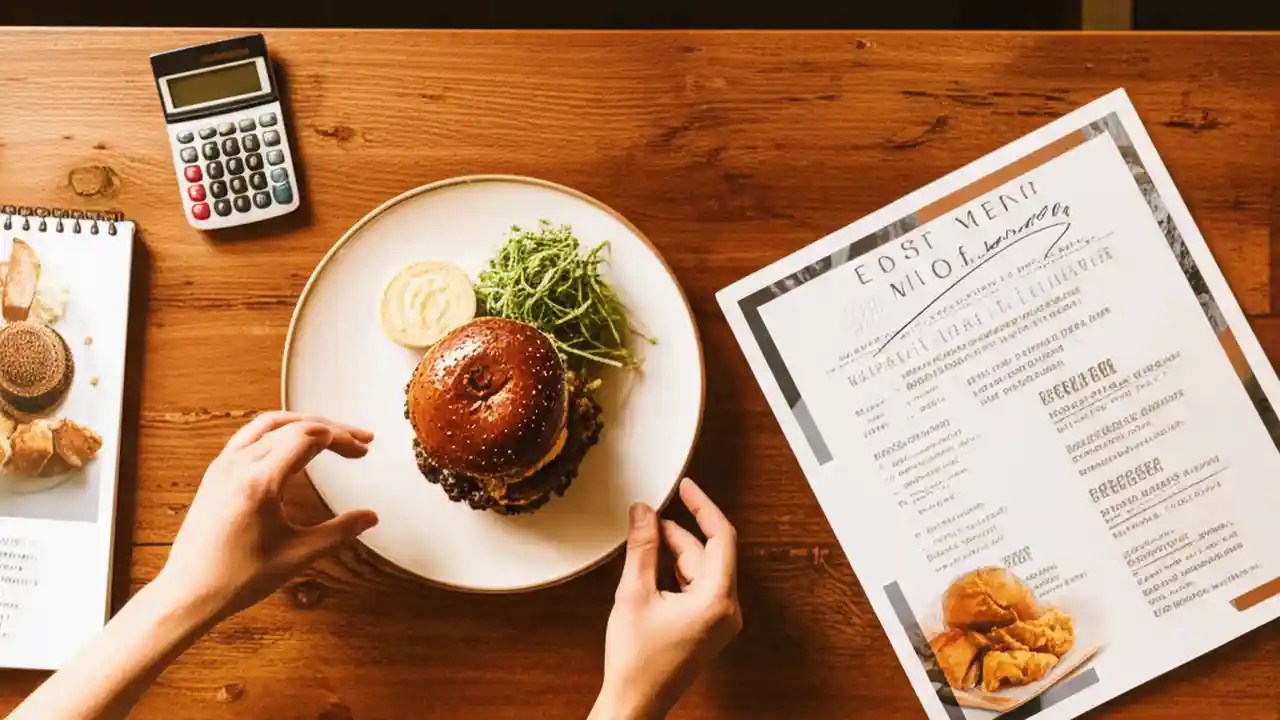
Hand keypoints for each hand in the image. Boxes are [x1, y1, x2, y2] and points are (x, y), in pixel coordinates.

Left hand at [152, 412, 378, 622]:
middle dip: (331, 429)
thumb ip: (338, 533)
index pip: (309, 437)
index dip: (342, 439)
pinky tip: (292, 444)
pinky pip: (250, 435)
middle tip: (359, 441)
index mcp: (259, 483)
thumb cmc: (237, 578)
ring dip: (305, 423)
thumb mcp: (297, 556)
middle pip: (294, 425)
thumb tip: (370, 517)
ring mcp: (223, 466)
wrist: (189, 592)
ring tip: (330, 433)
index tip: (363, 449)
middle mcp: (238, 465)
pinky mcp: (216, 472)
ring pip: (270, 423)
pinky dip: (279, 430)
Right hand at [590, 478, 741, 719]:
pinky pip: (698, 586)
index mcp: (717, 600)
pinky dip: (676, 572)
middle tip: (646, 516)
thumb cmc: (636, 658)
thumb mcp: (634, 593)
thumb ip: (642, 547)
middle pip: (708, 553)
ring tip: (643, 541)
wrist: (635, 701)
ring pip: (701, 569)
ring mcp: (720, 619)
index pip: (721, 537)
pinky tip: (651, 567)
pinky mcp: (708, 626)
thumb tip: (643, 511)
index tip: (686, 486)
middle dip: (678, 532)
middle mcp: (727, 609)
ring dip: (675, 552)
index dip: (703, 506)